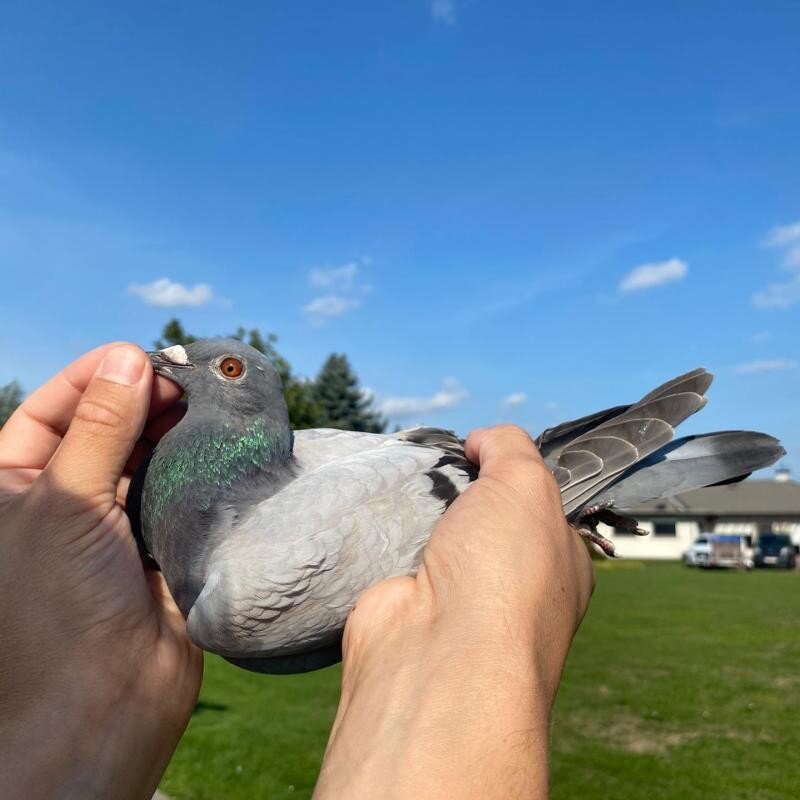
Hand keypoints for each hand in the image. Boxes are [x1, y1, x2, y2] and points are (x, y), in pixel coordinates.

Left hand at [0, 344, 202, 799]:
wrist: (106, 702)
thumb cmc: (57, 607)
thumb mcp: (63, 501)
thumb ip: (99, 426)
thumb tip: (128, 360)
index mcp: (13, 487)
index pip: (51, 410)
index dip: (94, 377)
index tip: (140, 356)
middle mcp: (60, 500)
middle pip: (102, 427)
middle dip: (140, 399)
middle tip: (186, 380)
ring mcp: (110, 522)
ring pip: (143, 456)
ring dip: (171, 429)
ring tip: (205, 404)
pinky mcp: (157, 542)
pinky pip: (174, 489)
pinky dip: (192, 464)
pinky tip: (213, 444)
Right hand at [315, 425, 593, 799]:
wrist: (438, 653)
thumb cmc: (504, 570)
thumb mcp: (526, 482)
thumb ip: (509, 447)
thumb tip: (481, 442)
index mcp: (562, 562)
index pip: (542, 504)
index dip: (514, 471)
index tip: (486, 450)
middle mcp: (517, 586)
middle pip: (485, 516)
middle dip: (464, 491)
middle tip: (445, 473)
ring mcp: (460, 600)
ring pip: (441, 532)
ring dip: (425, 510)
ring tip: (414, 492)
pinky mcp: (410, 604)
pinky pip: (400, 551)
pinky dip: (390, 533)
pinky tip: (385, 517)